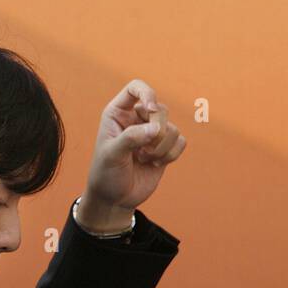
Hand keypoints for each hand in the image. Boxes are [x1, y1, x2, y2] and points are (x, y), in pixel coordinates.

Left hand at [79, 79, 185, 228]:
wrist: (115, 199)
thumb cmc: (106, 174)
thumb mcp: (112, 154)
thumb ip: (131, 138)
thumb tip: (156, 129)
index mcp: (118, 113)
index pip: (136, 88)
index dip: (147, 94)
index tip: (150, 110)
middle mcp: (136, 119)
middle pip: (160, 109)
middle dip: (157, 131)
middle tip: (144, 151)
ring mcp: (152, 133)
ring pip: (172, 128)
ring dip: (161, 147)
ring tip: (145, 159)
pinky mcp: (164, 148)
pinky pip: (180, 141)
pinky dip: (172, 154)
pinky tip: (156, 164)